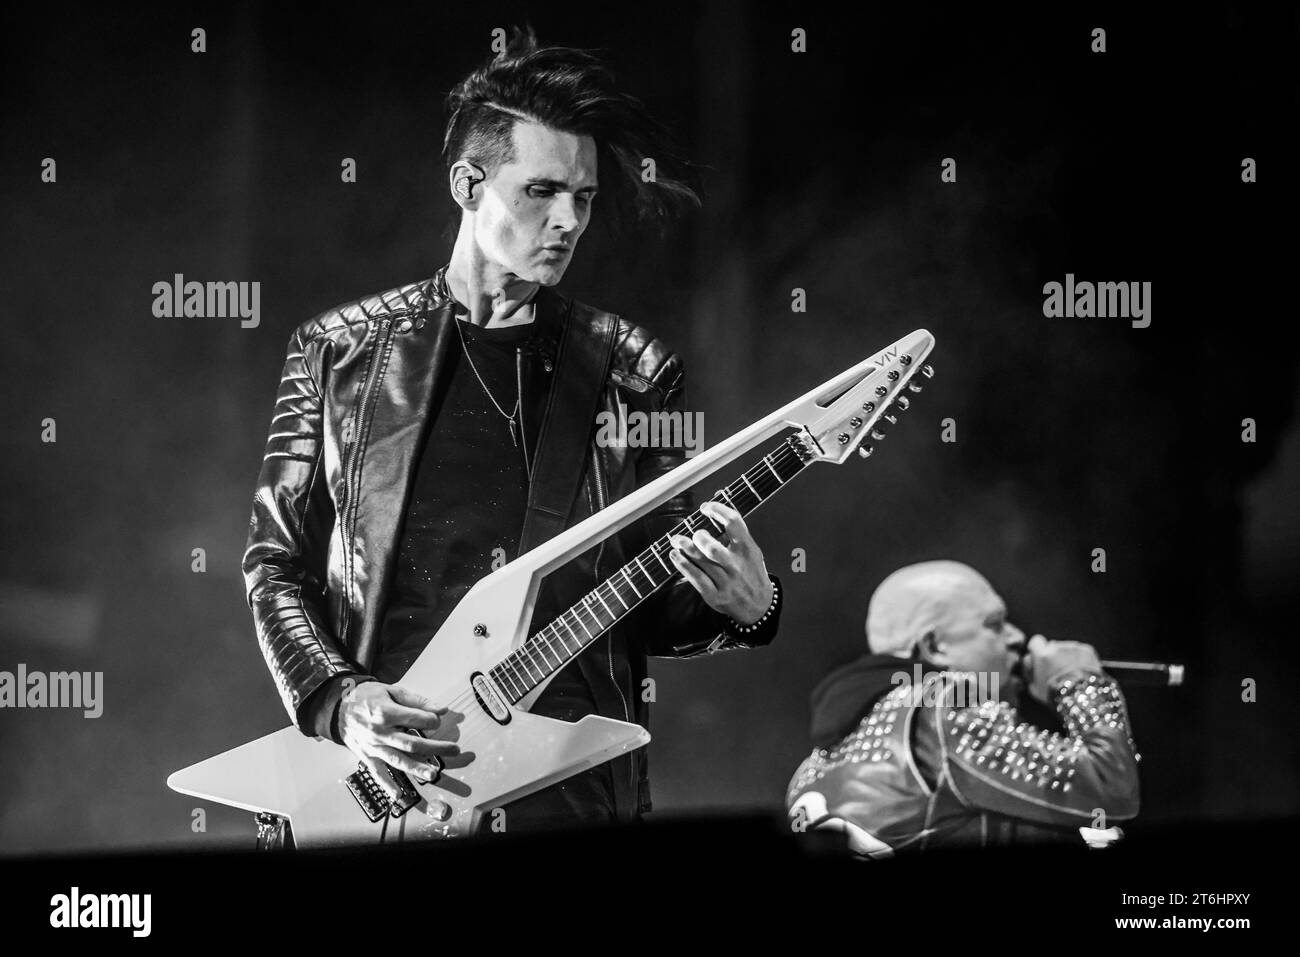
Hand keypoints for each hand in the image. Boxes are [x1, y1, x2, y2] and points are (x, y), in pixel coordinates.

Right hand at [337, 681, 461, 786]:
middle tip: (454, 749)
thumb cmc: (367, 698)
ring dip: (418, 768)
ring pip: (398, 760)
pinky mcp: (367, 757)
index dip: (432, 720)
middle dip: (436, 747)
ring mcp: (374, 747)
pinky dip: (387, 785)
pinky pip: (378, 773)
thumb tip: (441, 709)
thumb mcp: (392, 691)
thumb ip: (417, 701)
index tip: (439, 720)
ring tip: (434, 774)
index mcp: (386, 713)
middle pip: (412, 744)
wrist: (339, 709)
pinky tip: (398, 794)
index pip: (417, 720)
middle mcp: (380, 733)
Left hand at [669, 501, 773, 624]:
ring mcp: (726, 581)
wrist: (759, 606)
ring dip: (685, 548)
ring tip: (677, 540)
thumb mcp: (752, 552)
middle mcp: (736, 565)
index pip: (733, 523)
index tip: (706, 507)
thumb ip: (736, 533)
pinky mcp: (715, 595)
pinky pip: (696, 578)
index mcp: (747, 550)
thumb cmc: (752, 574)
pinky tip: (675, 556)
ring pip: (701, 562)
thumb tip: (717, 506)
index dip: (718, 510)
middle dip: (699, 537)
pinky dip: (683, 565)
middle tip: (695, 534)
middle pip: (713, 547)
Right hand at [1021, 634, 1102, 703]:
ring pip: (1067, 648)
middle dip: (1054, 654)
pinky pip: (1081, 651)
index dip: (1038, 648)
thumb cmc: (1056, 695)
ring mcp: (1073, 647)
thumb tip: (1030, 664)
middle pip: (1053, 645)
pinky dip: (1081, 659)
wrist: (1081, 697)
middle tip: (1057, 669)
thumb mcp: (1034, 688)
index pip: (1036, 641)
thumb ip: (1030, 672)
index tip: (1041, 656)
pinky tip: (1081, 671)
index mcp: (1041, 654)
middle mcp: (1056, 647)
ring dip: (1067, 657)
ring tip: (1072, 673)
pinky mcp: (1087, 650)